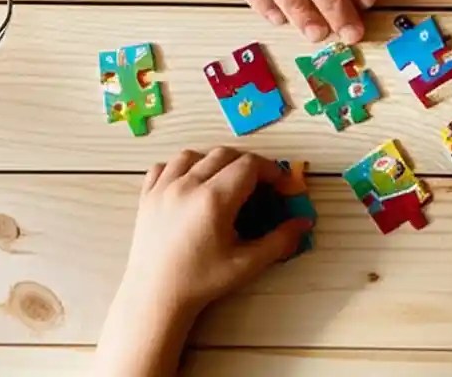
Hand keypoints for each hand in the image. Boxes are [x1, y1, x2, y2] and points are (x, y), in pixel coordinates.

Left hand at [116, 148, 312, 316]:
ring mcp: (163, 188)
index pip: (249, 165)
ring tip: (224, 181)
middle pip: (224, 154)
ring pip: (193, 155)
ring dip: (213, 161)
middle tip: (259, 185)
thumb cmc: (202, 281)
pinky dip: (180, 168)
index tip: (281, 185)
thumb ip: (279, 241)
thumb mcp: (247, 264)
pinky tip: (189, 183)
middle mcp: (187, 185)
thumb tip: (304, 223)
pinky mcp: (146, 196)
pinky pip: (164, 167)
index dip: (271, 170)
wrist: (156, 296)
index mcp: (214, 199)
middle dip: (247, 164)